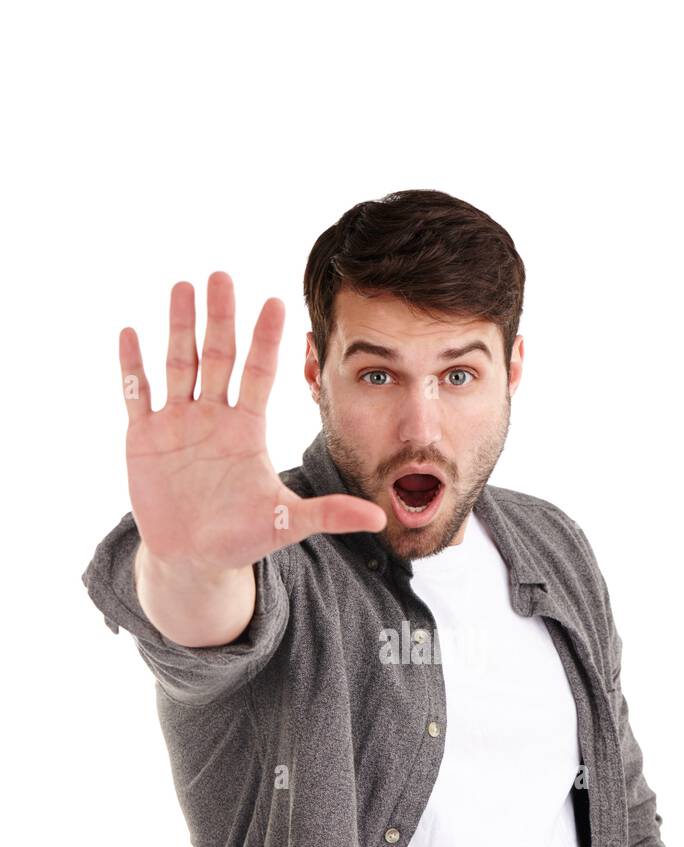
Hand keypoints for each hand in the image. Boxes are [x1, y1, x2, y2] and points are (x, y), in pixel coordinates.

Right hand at [119, 271, 385, 573]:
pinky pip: (137, 394)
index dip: (266, 340)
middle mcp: (214, 417)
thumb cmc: (240, 538)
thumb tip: (378, 521)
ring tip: (183, 287)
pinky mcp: (145, 437)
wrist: (193, 558)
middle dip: (220, 317)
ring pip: (179, 364)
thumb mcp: (285, 523)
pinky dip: (132, 366)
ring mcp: (177, 423)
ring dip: (179, 327)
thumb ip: (328, 514)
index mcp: (246, 428)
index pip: (260, 373)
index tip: (276, 302)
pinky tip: (130, 332)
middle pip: (218, 356)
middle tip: (222, 276)